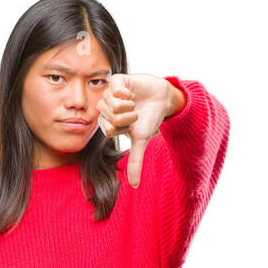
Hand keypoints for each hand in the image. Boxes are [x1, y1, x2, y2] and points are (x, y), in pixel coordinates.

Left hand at [98, 73, 182, 187]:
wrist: (162, 99)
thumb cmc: (149, 119)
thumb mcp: (141, 141)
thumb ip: (135, 161)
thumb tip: (134, 186)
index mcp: (107, 122)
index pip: (107, 129)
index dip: (123, 128)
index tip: (131, 125)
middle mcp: (105, 107)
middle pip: (110, 117)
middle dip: (128, 117)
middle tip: (135, 112)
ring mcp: (109, 93)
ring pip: (112, 104)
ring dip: (129, 106)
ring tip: (134, 102)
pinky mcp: (116, 80)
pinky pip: (115, 90)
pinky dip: (127, 94)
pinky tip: (131, 93)